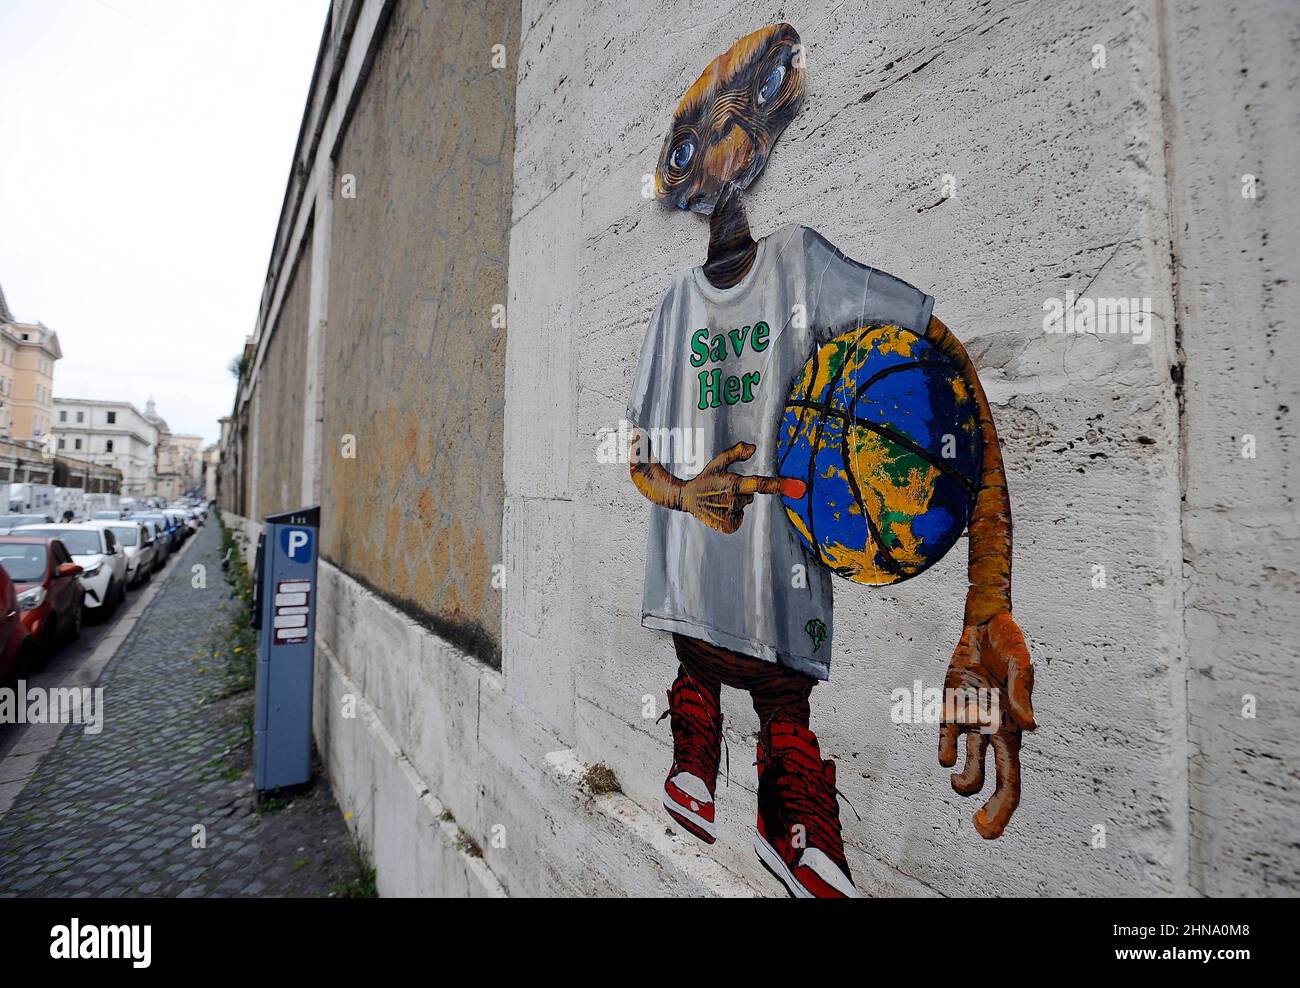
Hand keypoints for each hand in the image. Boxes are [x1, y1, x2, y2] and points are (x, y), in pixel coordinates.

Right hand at [676, 442, 804, 533]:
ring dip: (735, 504)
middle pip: (750, 497)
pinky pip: (738, 520)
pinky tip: (718, 509)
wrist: (686, 499)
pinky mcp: (727, 526)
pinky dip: (731, 516)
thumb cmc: (705, 478)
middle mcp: (733, 500)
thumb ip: (735, 453)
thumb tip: (754, 448)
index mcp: (733, 484)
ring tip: (718, 500)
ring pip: (743, 507)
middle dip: (740, 493)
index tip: (796, 487)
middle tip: (723, 490)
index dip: (778, 485)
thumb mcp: (717, 463)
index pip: (759, 484)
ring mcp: (729, 515)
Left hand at [937, 611, 1036, 838]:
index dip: (1005, 806)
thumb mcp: (1019, 664)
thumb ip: (1021, 693)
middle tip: (979, 830)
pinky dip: (945, 751)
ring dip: (963, 781)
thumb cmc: (1009, 644)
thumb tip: (1029, 726)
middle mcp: (992, 732)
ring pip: (968, 765)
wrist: (985, 624)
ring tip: (957, 779)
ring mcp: (971, 723)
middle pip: (992, 781)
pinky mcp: (951, 708)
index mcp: (1012, 730)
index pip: (1011, 779)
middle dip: (990, 811)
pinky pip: (947, 738)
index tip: (991, 827)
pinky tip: (946, 757)